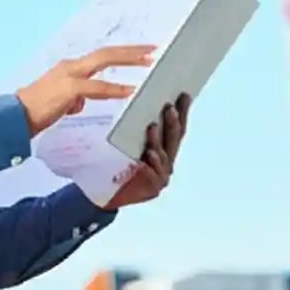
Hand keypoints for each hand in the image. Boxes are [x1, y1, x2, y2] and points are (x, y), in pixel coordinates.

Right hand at [15, 45, 154, 134]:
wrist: (16, 116)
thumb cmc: (36, 111)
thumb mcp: (60, 101)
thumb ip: (72, 98)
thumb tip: (81, 101)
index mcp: (70, 68)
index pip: (101, 56)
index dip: (122, 53)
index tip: (142, 52)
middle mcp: (71, 66)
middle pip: (106, 52)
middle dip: (131, 50)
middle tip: (154, 50)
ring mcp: (69, 75)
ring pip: (103, 60)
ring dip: (128, 60)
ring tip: (150, 62)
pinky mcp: (68, 88)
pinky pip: (97, 87)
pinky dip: (115, 88)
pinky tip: (131, 91)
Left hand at [105, 93, 190, 209]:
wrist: (105, 194)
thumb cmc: (117, 165)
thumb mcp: (128, 142)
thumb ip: (138, 127)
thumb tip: (141, 101)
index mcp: (163, 148)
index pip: (175, 127)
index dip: (182, 111)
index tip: (184, 94)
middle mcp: (166, 162)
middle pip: (173, 139)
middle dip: (172, 122)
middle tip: (169, 106)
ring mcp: (161, 176)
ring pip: (163, 154)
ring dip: (158, 139)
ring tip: (153, 125)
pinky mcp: (152, 188)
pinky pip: (154, 173)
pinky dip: (152, 162)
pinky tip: (150, 153)